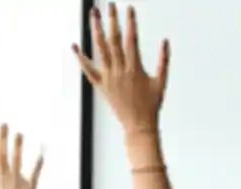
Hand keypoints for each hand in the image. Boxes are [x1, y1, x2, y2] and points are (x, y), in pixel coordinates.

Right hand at [0, 124, 42, 188]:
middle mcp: (1, 179)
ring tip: (18, 134)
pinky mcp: (27, 188)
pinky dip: (38, 162)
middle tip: (3, 124)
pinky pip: (33, 172)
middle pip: (0, 154)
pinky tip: (41, 151)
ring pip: (15, 160)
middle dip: (1, 138)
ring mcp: (14, 182)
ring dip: (16, 146)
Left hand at [74, 3, 169, 133]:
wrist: (138, 125)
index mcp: (135, 68)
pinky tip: (75, 45)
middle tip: (109, 5)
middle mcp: (119, 71)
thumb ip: (164, 60)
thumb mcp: (162, 81)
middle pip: (113, 40)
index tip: (129, 8)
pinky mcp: (100, 86)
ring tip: (94, 16)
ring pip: (99, 50)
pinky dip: (80, 58)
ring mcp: (108, 78)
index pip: (131, 39)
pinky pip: (88, 70)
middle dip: (111, 20)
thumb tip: (165, 41)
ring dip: (96, 31)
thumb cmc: (152, 104)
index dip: (130, 22)